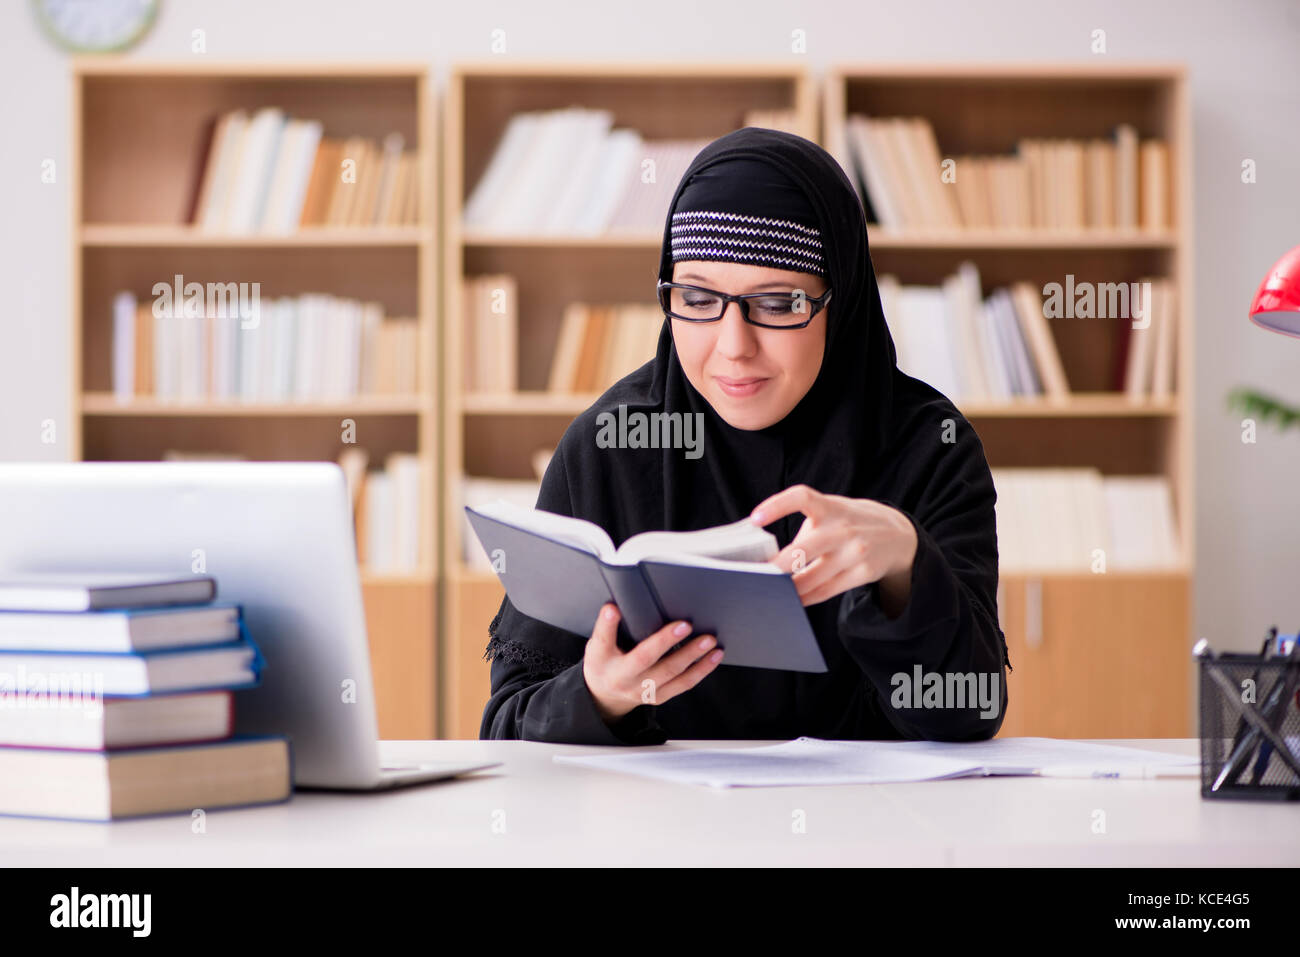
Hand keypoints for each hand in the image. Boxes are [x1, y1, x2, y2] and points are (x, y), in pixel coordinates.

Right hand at [582, 604, 723, 723]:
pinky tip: (713, 656)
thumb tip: (615, 606)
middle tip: (686, 625)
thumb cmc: (604, 662)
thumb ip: (606, 628)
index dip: (610, 624)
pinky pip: (684, 684)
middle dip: (667, 642)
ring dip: (694, 656)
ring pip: (672, 674)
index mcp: (606, 663)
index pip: (605, 641)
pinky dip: (701, 670)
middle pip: (647, 660)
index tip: (615, 609)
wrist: (605, 696)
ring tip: (709, 641)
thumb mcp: (597, 645)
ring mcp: (644, 691)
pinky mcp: (659, 696)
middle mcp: (625, 679)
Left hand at [750, 483, 917, 612]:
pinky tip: (794, 599)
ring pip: (813, 577)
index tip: (755, 518)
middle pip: (804, 549)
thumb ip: (806, 526)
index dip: (777, 505)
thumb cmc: (851, 521)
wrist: (899, 535)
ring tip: (772, 591)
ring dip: (789, 588)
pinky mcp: (863, 572)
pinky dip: (807, 597)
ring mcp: (855, 551)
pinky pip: (827, 590)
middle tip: (757, 576)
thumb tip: (770, 555)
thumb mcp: (832, 510)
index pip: (802, 497)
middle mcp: (842, 528)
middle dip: (778, 566)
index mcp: (830, 507)